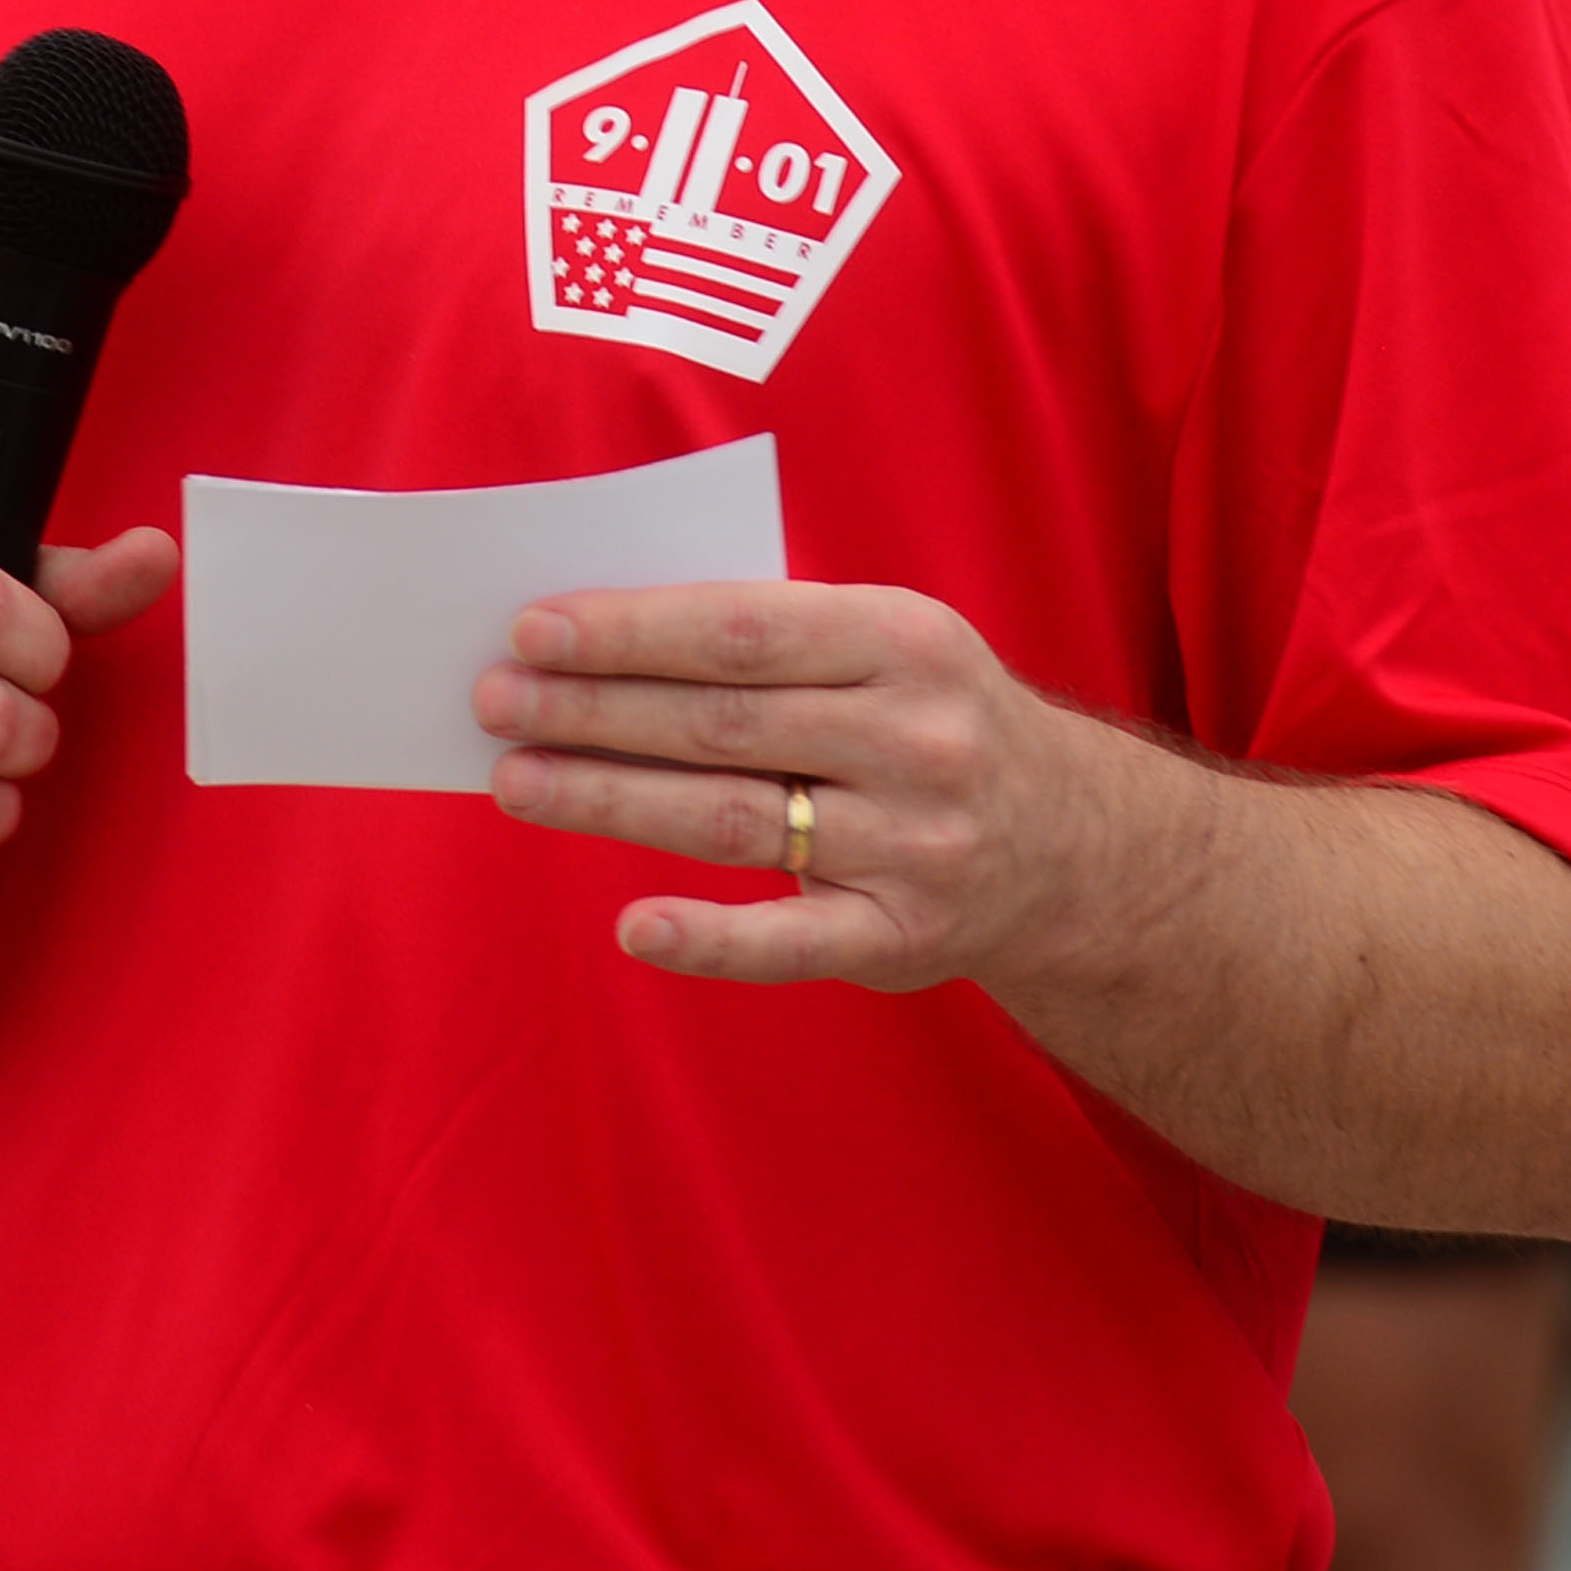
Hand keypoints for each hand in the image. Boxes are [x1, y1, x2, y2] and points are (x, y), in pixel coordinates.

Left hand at [475, 581, 1172, 993]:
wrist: (1076, 844)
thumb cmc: (931, 719)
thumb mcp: (891, 644)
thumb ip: (773, 636)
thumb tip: (599, 637)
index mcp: (907, 642)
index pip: (745, 631)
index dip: (633, 630)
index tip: (533, 629)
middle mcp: (917, 741)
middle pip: (725, 725)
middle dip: (597, 710)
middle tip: (493, 703)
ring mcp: (916, 846)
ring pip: (735, 822)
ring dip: (613, 801)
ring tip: (515, 781)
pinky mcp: (904, 939)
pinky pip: (792, 942)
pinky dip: (711, 937)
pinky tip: (633, 926)